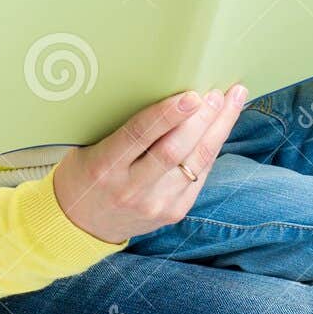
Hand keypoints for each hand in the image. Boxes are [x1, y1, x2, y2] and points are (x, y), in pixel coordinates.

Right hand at [52, 84, 248, 244]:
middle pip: (175, 150)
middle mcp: (131, 189)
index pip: (139, 136)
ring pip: (196, 162)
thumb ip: (123, 127)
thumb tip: (165, 89)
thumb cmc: (86, 172)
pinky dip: (212, 147)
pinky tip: (221, 127)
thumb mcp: (89, 146)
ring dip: (218, 129)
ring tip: (231, 100)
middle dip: (202, 118)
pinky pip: (200, 175)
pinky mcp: (173, 212)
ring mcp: (155, 205)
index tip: (191, 95)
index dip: (168, 115)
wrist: (80, 223)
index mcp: (104, 166)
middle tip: (218, 91)